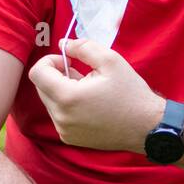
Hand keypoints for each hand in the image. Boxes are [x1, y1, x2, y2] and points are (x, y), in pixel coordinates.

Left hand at [27, 37, 164, 154]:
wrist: (146, 127)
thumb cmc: (130, 92)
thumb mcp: (110, 60)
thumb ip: (83, 47)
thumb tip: (62, 45)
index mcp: (67, 97)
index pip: (37, 73)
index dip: (50, 61)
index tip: (69, 62)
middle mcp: (61, 117)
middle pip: (41, 87)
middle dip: (57, 76)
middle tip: (83, 75)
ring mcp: (64, 130)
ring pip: (49, 101)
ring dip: (62, 91)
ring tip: (88, 91)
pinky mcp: (69, 138)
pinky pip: (58, 115)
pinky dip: (67, 106)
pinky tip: (90, 105)